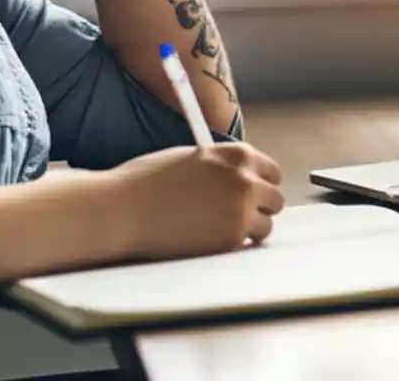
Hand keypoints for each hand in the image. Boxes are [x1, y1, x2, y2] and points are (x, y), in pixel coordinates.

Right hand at [107, 143, 284, 259]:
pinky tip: (208, 238)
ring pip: (266, 225)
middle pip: (275, 199)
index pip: (271, 171)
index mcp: (237, 155)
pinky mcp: (230, 238)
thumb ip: (222, 167)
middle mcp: (245, 180)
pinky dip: (232, 243)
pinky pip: (245, 244)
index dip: (260, 184)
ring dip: (249, 228)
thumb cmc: (147, 182)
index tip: (252, 193)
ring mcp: (241, 210)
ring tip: (219, 228)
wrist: (123, 209)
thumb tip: (240, 179)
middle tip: (236, 214)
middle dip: (259, 207)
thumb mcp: (192, 158)